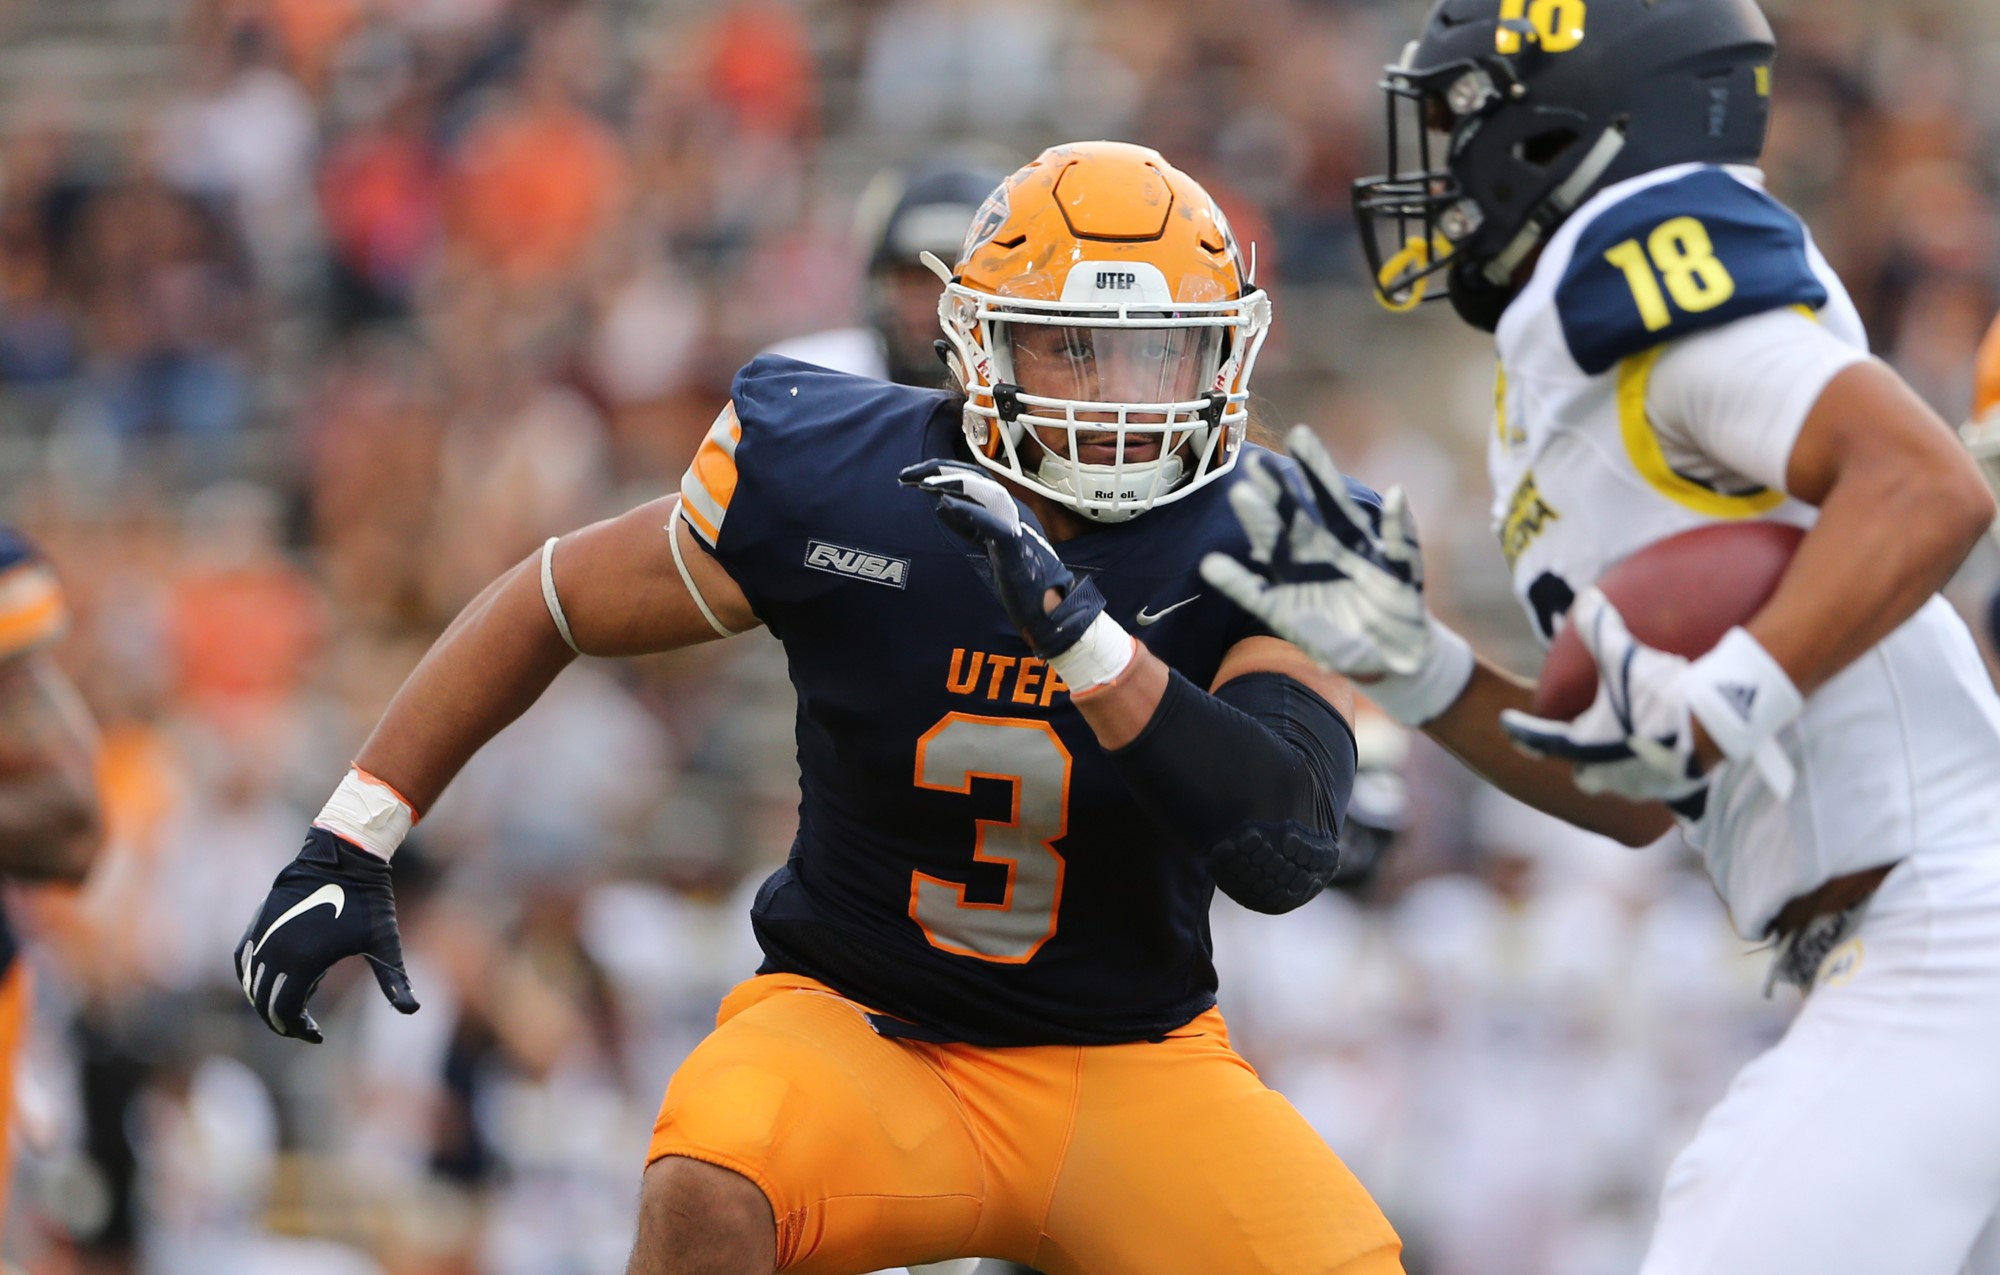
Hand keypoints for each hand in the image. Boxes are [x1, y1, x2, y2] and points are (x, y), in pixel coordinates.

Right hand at [236, 827, 418, 1042]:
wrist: (343, 856)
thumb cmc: (367, 900)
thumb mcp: (384, 942)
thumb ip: (394, 980)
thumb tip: (413, 1010)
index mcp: (303, 963)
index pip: (286, 1013)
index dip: (299, 1030)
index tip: (317, 1036)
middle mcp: (275, 953)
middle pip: (265, 1004)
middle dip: (282, 1021)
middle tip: (303, 1027)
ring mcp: (263, 937)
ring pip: (251, 984)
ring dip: (268, 1000)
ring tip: (295, 1001)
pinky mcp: (258, 923)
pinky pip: (243, 960)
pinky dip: (251, 978)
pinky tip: (269, 981)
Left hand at [899, 460, 1107, 660]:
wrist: (1053, 609)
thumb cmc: (1022, 579)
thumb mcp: (988, 545)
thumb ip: (968, 525)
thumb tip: (941, 505)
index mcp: (1006, 510)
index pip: (971, 480)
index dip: (940, 474)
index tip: (910, 478)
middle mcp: (1012, 511)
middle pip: (975, 477)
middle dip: (938, 471)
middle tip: (905, 475)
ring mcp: (1016, 526)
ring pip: (985, 491)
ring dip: (951, 483)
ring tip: (923, 483)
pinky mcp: (1015, 546)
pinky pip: (992, 523)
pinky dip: (968, 511)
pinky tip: (945, 503)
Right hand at [1200, 426, 1432, 679]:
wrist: (1399, 656)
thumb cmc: (1404, 607)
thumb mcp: (1408, 568)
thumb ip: (1400, 534)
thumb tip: (1396, 490)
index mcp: (1349, 537)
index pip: (1328, 496)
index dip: (1314, 466)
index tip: (1299, 435)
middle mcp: (1318, 552)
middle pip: (1293, 515)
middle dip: (1276, 489)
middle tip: (1255, 461)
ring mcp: (1300, 580)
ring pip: (1274, 546)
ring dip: (1259, 522)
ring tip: (1242, 495)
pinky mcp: (1287, 613)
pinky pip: (1256, 596)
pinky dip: (1236, 582)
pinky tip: (1212, 566)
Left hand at [1498, 589, 1799, 802]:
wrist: (1712, 728)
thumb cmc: (1658, 696)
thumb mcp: (1624, 658)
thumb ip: (1600, 630)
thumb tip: (1586, 597)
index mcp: (1584, 746)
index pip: (1541, 740)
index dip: (1522, 731)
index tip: (1506, 722)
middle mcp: (1606, 773)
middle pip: (1583, 772)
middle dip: (1581, 758)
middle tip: (1586, 737)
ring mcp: (1640, 787)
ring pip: (1620, 781)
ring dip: (1620, 765)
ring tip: (1631, 742)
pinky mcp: (1673, 791)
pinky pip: (1658, 784)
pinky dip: (1658, 769)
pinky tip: (1669, 751)